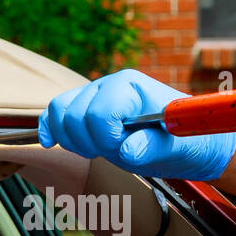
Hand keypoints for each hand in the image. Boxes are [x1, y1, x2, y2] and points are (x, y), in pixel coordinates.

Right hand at [37, 69, 235, 180]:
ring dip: (72, 140)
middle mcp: (108, 84)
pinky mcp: (85, 108)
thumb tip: (127, 151)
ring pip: (59, 111)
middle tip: (114, 151)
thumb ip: (152, 147)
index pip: (98, 113)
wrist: (185, 140)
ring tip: (97, 150)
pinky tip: (49, 142)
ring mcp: (94, 95)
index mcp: (129, 87)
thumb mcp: (175, 147)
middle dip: (90, 142)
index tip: (126, 147)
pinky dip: (50, 128)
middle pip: (73, 114)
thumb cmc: (183, 141)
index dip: (107, 139)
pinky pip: (55, 113)